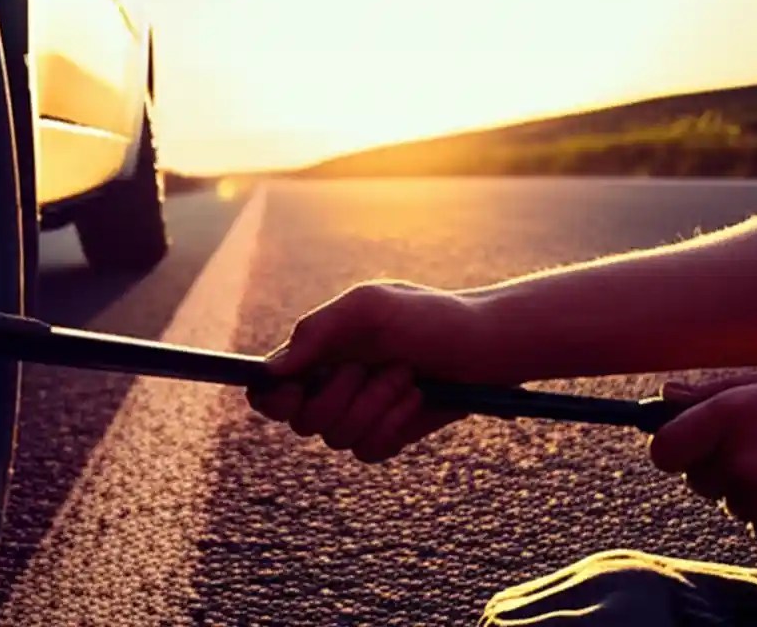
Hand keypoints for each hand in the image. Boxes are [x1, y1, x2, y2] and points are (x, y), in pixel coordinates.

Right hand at [249, 281, 486, 462]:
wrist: (486, 345)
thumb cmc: (429, 316)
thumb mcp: (369, 307)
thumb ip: (316, 332)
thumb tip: (272, 371)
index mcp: (319, 353)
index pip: (269, 389)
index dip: (271, 397)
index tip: (291, 392)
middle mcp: (331, 386)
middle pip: (301, 420)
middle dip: (340, 395)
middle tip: (374, 366)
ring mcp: (359, 414)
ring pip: (336, 437)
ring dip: (375, 405)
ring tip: (407, 376)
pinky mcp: (387, 435)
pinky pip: (368, 450)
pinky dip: (393, 424)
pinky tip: (417, 399)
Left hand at [650, 368, 756, 561]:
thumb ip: (719, 392)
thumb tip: (665, 395)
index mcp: (736, 415)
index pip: (665, 448)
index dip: (673, 447)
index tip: (686, 445)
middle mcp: (742, 461)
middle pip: (697, 477)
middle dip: (721, 464)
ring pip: (732, 502)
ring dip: (755, 489)